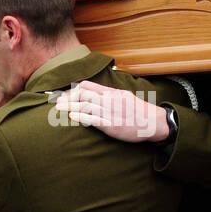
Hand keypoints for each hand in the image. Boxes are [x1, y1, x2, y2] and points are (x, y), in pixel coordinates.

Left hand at [54, 80, 168, 141]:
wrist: (154, 123)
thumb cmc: (138, 112)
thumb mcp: (124, 98)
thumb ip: (109, 96)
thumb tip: (93, 95)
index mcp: (112, 92)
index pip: (88, 86)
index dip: (73, 90)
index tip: (63, 95)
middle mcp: (110, 100)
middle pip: (83, 94)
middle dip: (68, 98)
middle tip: (56, 102)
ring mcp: (111, 112)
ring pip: (86, 105)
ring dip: (70, 107)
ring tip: (58, 109)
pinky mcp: (112, 125)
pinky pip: (94, 119)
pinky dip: (81, 117)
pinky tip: (72, 116)